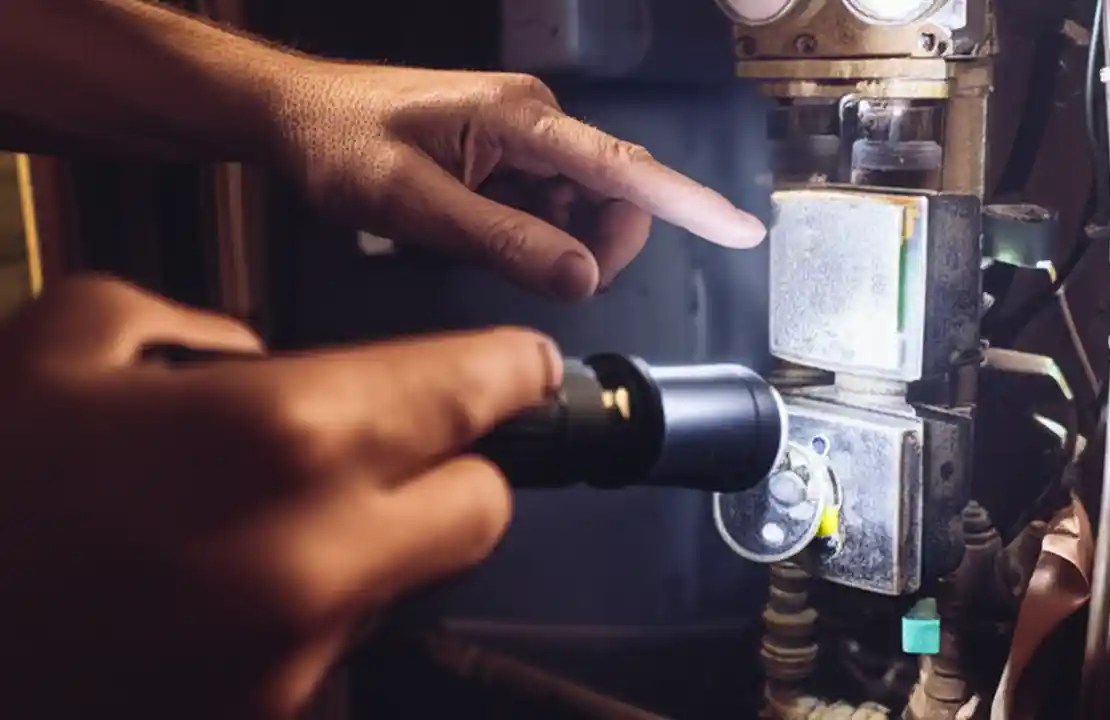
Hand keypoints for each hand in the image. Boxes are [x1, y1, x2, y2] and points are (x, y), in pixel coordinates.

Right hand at [0, 276, 560, 718]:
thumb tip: (260, 363)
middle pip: (481, 511)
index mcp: (287, 435)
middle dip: (455, 470)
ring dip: (372, 543)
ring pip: (410, 584)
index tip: (526, 367)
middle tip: (392, 446)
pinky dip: (309, 609)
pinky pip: (334, 647)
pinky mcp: (269, 717)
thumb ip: (200, 329)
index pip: (471, 392)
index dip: (513, 371)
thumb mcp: (72, 337)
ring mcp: (299, 658)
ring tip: (262, 523)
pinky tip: (222, 589)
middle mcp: (321, 557)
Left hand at [272, 65, 765, 299]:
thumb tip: (583, 276)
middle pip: (615, 195)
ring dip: (558, 241)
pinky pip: (550, 204)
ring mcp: (524, 137)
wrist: (295, 115)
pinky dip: (534, 231)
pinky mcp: (508, 154)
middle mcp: (536, 120)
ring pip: (583, 206)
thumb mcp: (416, 204)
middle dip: (598, 244)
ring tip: (482, 240)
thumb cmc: (342, 144)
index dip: (689, 203)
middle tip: (543, 274)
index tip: (741, 230)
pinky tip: (482, 228)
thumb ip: (504, 241)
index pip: (625, 168)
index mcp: (522, 119)